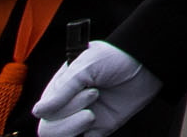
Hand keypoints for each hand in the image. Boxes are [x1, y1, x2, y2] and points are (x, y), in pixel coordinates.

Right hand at [35, 42, 161, 136]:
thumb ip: (63, 90)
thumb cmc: (116, 57)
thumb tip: (38, 112)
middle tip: (94, 96)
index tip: (91, 91)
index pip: (45, 111)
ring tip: (93, 115)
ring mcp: (81, 118)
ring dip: (74, 130)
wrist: (148, 63)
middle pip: (49, 129)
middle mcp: (67, 105)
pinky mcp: (98, 129)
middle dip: (68, 120)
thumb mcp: (86, 65)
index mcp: (59, 88)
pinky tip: (95, 127)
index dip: (63, 107)